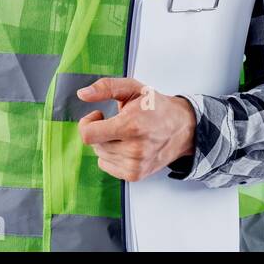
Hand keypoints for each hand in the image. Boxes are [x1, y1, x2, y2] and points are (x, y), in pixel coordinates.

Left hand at [76, 77, 196, 181]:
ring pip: (100, 155)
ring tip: (126, 134)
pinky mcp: (135, 175)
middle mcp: (134, 149)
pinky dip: (111, 155)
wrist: (182, 128)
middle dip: (100, 131)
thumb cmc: (156, 107)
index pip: (89, 135)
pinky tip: (126, 146)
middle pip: (94, 144)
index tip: (98, 115)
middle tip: (117, 122)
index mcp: (132, 125)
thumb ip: (106, 87)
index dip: (87, 123)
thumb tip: (82, 94)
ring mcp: (135, 165)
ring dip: (107, 143)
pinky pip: (106, 165)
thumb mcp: (133, 88)